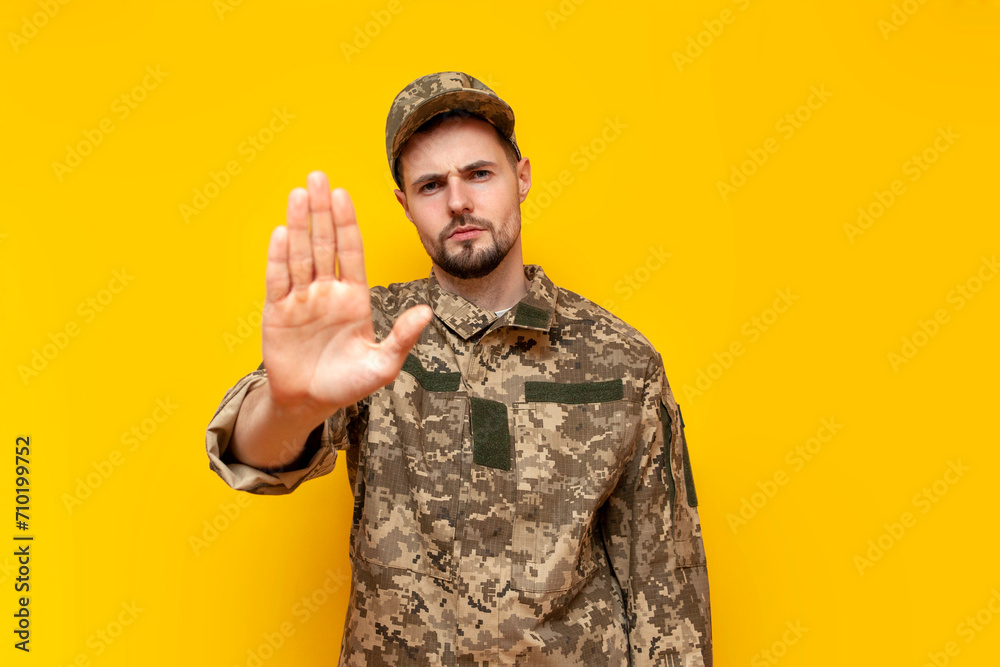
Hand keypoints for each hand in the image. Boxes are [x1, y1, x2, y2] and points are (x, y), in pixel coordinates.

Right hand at [261, 171, 432, 415]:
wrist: (310, 403)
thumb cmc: (349, 383)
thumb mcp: (383, 364)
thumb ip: (403, 337)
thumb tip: (427, 311)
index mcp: (354, 297)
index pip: (350, 251)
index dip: (347, 223)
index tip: (345, 195)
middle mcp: (326, 291)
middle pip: (323, 243)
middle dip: (322, 210)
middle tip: (318, 177)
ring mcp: (300, 299)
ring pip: (300, 254)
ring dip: (300, 224)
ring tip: (300, 194)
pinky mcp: (277, 312)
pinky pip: (278, 280)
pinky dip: (279, 257)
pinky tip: (282, 232)